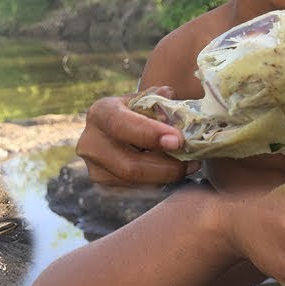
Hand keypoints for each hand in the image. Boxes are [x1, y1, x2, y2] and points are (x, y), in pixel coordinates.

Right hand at [78, 88, 199, 185]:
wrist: (118, 130)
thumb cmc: (138, 111)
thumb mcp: (146, 100)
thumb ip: (158, 100)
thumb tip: (168, 95)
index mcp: (100, 113)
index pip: (122, 125)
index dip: (150, 134)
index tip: (178, 140)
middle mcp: (91, 142)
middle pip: (129, 166)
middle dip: (166, 167)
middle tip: (193, 162)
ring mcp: (95, 167)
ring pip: (135, 182)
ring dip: (166, 177)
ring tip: (189, 167)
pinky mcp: (104, 185)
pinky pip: (136, 190)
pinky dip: (159, 183)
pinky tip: (174, 173)